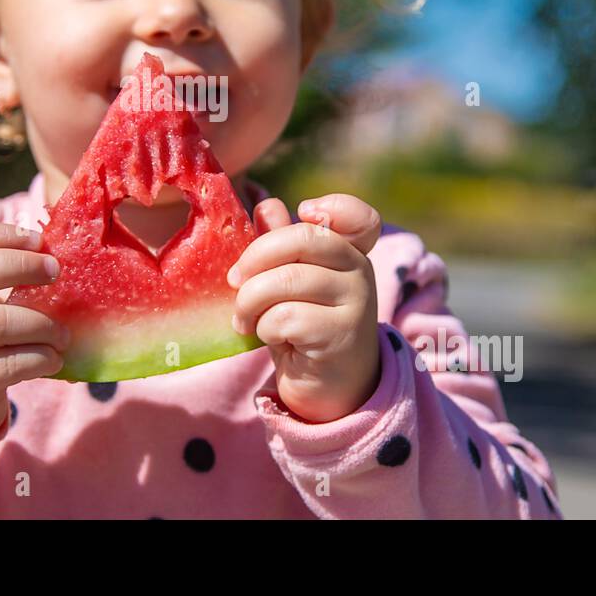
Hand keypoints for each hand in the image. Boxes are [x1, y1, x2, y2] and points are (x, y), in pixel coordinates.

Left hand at [227, 194, 382, 423]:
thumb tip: (266, 205)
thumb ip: (281, 245)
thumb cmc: (304, 329)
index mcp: (348, 253)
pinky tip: (268, 338)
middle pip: (303, 238)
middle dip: (255, 257)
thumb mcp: (290, 284)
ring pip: (286, 280)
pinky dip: (264, 327)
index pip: (360, 218)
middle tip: (234, 280)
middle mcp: (359, 272)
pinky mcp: (342, 335)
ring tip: (245, 319)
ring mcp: (356, 303)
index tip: (304, 212)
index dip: (335, 207)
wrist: (328, 390)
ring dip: (250, 301)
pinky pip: (285, 317)